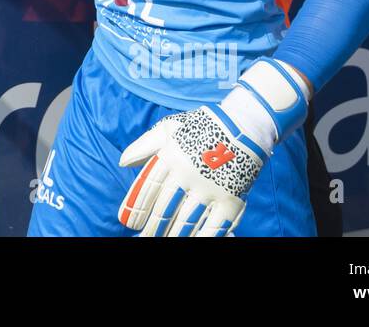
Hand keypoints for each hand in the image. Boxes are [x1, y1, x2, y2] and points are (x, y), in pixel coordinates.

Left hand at [118, 59, 309, 236]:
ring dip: (172, 235)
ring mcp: (211, 188)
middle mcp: (188, 173)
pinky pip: (213, 227)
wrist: (245, 127)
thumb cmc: (200, 130)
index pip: (148, 187)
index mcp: (171, 155)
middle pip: (165, 209)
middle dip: (152, 227)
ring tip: (162, 240)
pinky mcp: (231, 200)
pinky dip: (200, 238)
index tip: (128, 222)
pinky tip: (191, 242)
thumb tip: (123, 163)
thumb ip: (144, 145)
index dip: (136, 207)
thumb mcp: (170, 129)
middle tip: (144, 236)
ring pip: (185, 222)